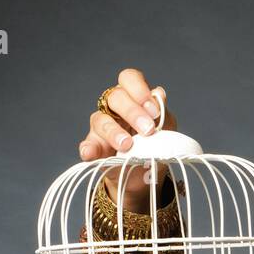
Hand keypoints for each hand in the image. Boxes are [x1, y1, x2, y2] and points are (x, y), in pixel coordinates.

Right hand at [78, 68, 178, 214]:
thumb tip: (159, 94)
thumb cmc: (156, 145)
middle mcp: (114, 107)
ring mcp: (102, 126)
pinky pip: (87, 144)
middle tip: (148, 130)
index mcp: (133, 97)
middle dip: (132, 112)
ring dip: (114, 132)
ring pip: (101, 120)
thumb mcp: (166, 130)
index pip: (129, 79)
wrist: (148, 174)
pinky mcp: (94, 147)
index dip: (140, 90)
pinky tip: (91, 153)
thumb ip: (162, 113)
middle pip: (115, 97)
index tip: (154, 110)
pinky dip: (89, 148)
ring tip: (127, 145)